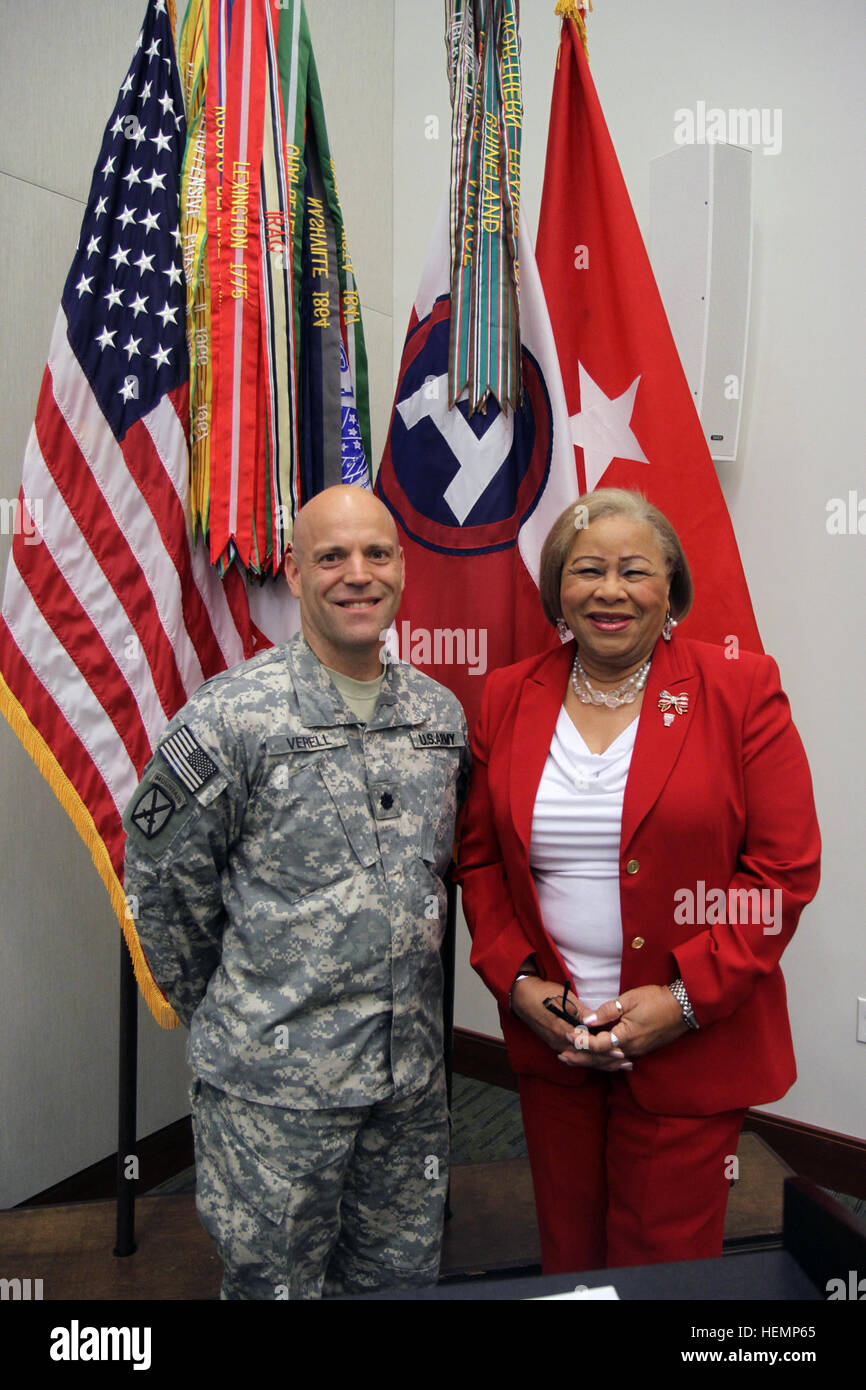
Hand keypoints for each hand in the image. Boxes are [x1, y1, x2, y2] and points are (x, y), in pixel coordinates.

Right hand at [510, 976, 632, 1071]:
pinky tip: (600, 1062)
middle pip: (587, 1057)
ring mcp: (557, 1045)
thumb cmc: (543, 994)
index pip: (588, 1046)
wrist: (521, 996)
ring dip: (601, 1063)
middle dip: (608, 1061)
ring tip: (619, 1066)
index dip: (606, 1050)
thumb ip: (581, 1012)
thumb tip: (596, 1021)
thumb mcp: (564, 998)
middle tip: (627, 1063)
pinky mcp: (555, 1044)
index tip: (621, 1051)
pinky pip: (576, 1056)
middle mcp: (560, 1042)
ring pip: (582, 1059)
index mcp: (563, 1030)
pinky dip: (590, 1060)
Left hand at [578, 984, 689, 1059]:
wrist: (683, 1006)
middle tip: (562, 1057)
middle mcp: (631, 1049)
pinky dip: (605, 1059)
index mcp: (626, 1036)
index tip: (567, 1035)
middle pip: (601, 1058)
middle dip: (581, 1058)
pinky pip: (619, 1058)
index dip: (581, 1041)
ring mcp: (638, 1051)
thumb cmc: (656, 1000)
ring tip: (574, 1060)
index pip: (598, 1045)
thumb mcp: (629, 1000)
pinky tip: (599, 1060)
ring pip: (610, 1060)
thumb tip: (587, 1021)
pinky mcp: (642, 1049)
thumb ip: (607, 1011)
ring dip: (591, 1060)